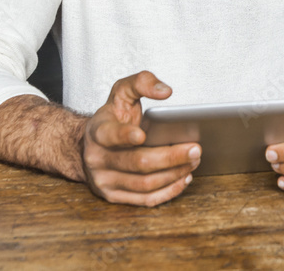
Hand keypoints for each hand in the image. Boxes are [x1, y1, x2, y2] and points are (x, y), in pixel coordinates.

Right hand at [82, 71, 200, 205]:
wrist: (87, 146)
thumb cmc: (112, 118)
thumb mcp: (121, 92)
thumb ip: (141, 82)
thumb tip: (165, 91)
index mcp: (98, 131)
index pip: (109, 134)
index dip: (124, 136)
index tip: (142, 135)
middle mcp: (98, 158)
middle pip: (138, 162)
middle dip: (170, 157)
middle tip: (195, 149)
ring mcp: (104, 181)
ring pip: (144, 184)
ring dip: (174, 174)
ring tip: (194, 161)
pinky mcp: (114, 196)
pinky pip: (145, 200)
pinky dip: (168, 191)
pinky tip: (183, 178)